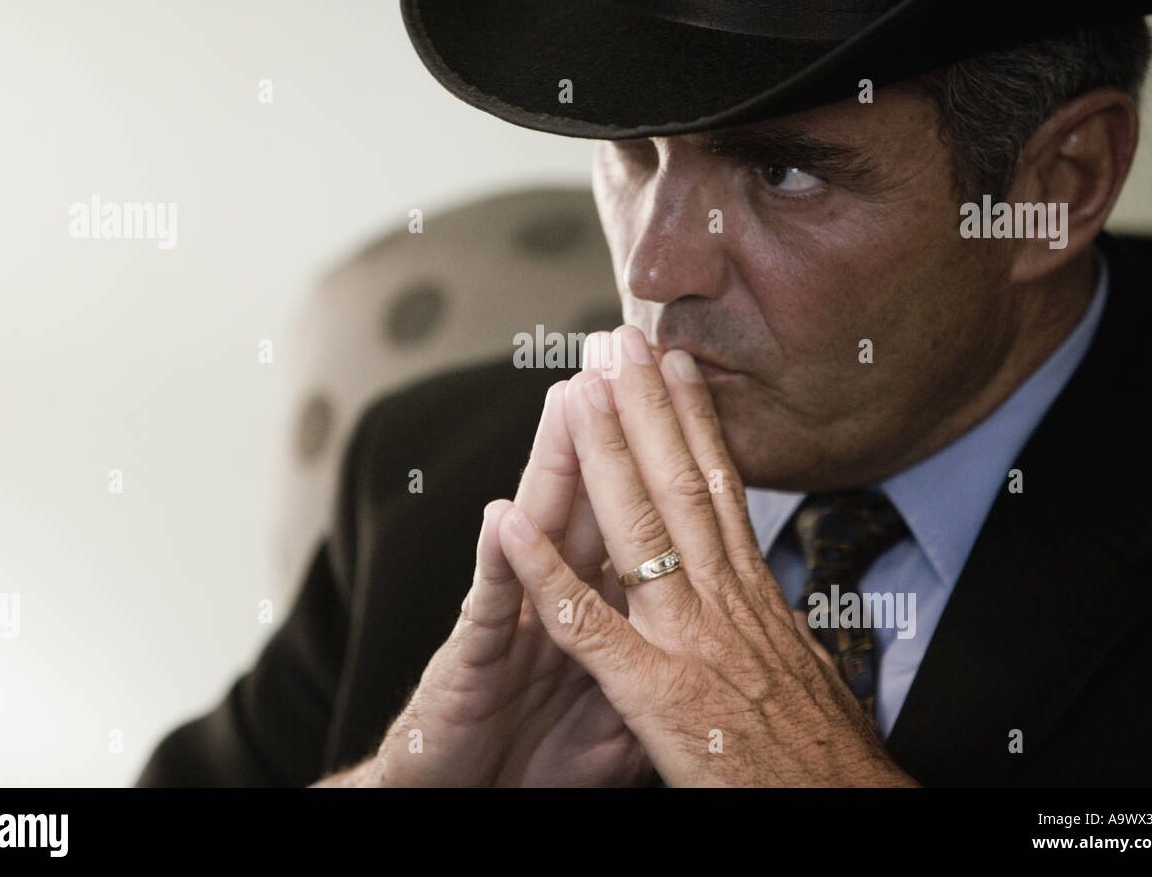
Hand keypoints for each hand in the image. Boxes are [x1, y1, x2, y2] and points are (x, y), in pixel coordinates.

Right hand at [354, 359, 651, 786]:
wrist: (454, 796)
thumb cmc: (527, 757)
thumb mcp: (610, 716)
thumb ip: (644, 668)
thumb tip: (696, 641)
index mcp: (595, 609)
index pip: (633, 518)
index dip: (662, 459)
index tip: (689, 397)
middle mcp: (550, 600)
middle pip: (589, 500)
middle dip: (616, 427)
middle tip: (633, 355)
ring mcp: (508, 626)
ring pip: (537, 534)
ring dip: (554, 465)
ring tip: (570, 398)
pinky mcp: (470, 666)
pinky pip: (492, 612)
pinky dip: (502, 567)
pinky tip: (504, 520)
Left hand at [492, 325, 918, 786]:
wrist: (842, 810)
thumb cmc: (823, 755)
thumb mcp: (804, 673)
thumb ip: (777, 630)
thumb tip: (778, 604)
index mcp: (756, 596)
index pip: (721, 490)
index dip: (695, 423)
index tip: (676, 367)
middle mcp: (727, 601)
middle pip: (682, 485)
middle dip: (648, 407)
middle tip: (619, 341)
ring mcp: (690, 641)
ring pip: (640, 528)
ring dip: (604, 454)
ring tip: (578, 389)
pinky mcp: (655, 691)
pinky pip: (585, 624)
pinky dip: (544, 570)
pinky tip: (508, 523)